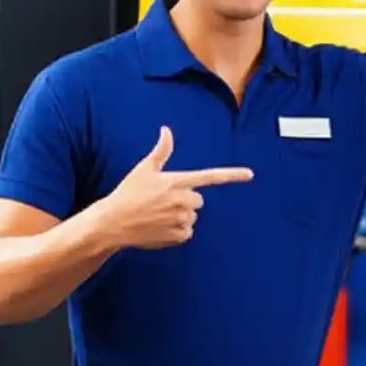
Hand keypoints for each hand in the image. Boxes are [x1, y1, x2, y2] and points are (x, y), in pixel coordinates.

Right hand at [96, 126, 252, 249]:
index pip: (210, 177)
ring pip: (192, 216)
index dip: (232, 175)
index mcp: (177, 181)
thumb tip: (167, 130)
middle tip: (163, 199)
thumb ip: (161, 151)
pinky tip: (159, 226)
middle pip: (199, 199)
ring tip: (158, 214)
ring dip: (180, 214)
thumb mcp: (143, 169)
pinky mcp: (178, 236)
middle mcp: (183, 201)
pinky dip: (176, 230)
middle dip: (185, 199)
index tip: (250, 174)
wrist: (114, 222)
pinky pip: (187, 231)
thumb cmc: (128, 193)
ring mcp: (182, 219)